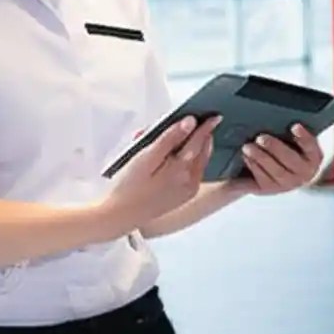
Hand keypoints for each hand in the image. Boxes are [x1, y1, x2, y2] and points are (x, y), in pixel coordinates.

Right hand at [100, 115, 220, 232]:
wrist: (119, 217)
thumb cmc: (128, 186)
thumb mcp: (147, 157)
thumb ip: (170, 138)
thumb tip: (190, 122)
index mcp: (183, 170)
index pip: (199, 141)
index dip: (205, 126)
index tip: (215, 116)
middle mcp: (191, 181)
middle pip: (202, 151)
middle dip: (193, 136)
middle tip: (182, 126)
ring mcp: (189, 190)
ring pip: (197, 161)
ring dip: (188, 149)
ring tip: (168, 141)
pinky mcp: (183, 196)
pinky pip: (191, 172)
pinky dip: (185, 161)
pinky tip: (167, 158)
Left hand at [227, 124, 324, 196]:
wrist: (273, 169)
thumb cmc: (285, 147)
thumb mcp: (293, 139)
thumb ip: (292, 131)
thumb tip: (285, 116)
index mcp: (313, 157)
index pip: (312, 147)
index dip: (304, 137)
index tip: (295, 126)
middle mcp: (304, 173)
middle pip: (291, 161)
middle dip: (276, 148)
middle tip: (261, 138)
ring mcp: (287, 184)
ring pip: (276, 172)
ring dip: (261, 158)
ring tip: (248, 147)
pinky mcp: (269, 190)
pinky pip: (261, 180)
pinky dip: (253, 168)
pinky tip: (246, 158)